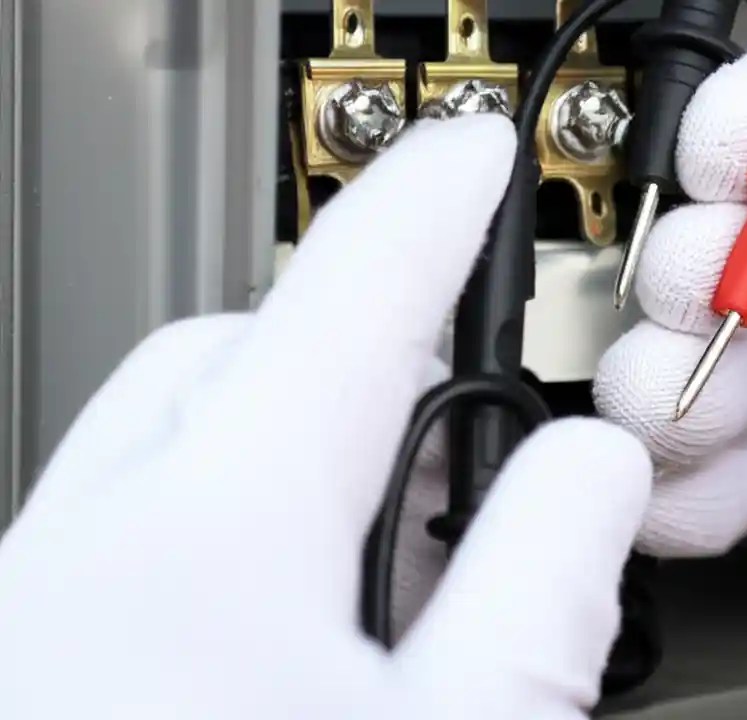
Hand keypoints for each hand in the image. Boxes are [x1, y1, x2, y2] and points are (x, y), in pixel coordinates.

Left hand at [0, 115, 650, 718]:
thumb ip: (548, 577)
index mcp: (208, 544)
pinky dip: (227, 541)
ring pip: (173, 450)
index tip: (469, 156)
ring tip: (400, 571)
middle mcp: (77, 558)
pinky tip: (300, 641)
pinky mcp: (25, 669)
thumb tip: (590, 468)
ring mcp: (29, 615)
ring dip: (297, 464)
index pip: (351, 294)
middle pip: (242, 362)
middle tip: (462, 429)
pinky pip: (121, 539)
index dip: (434, 204)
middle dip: (364, 362)